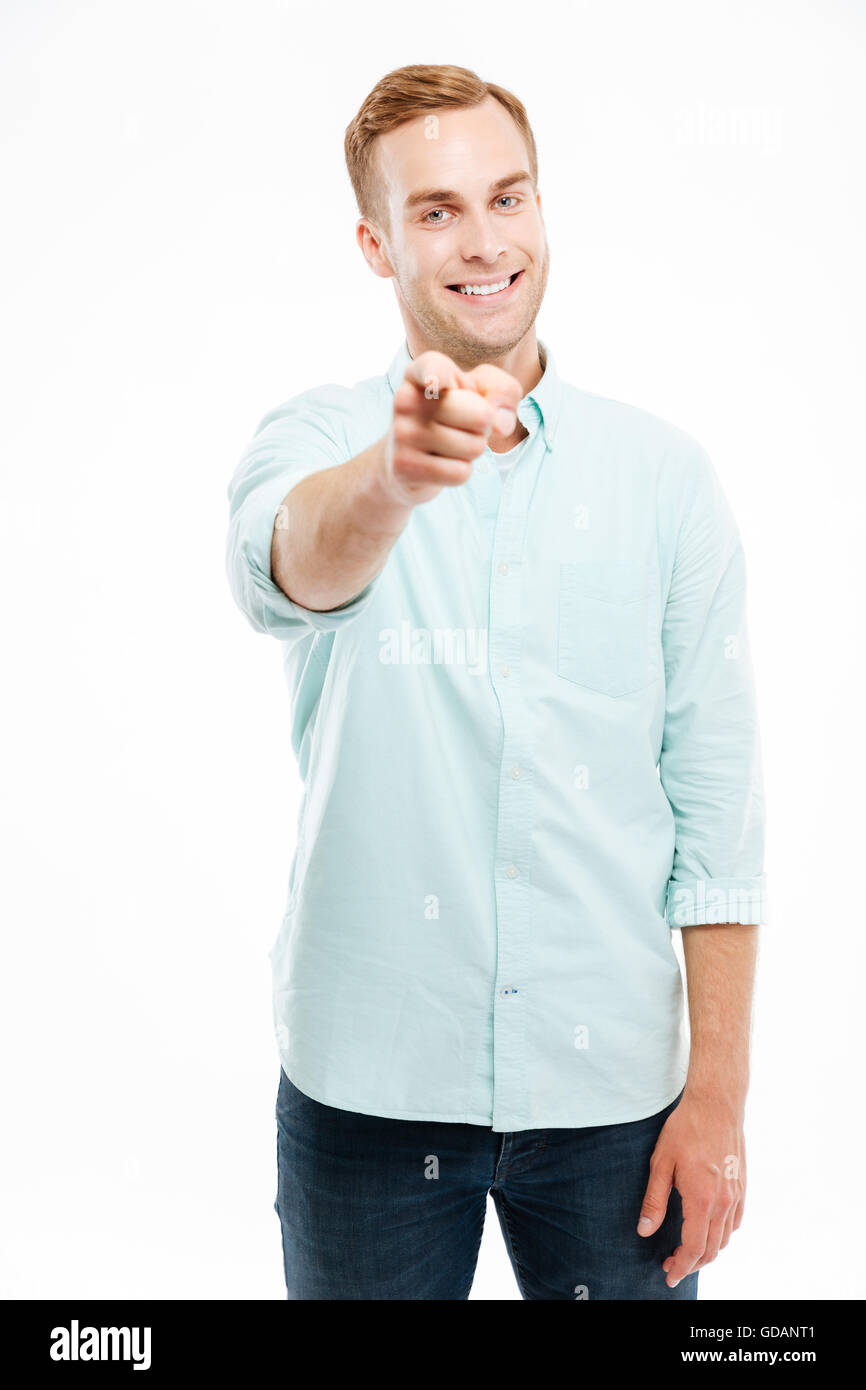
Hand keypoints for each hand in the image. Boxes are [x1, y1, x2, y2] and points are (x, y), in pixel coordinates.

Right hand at [379, 350, 521, 507]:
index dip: (436, 374)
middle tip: (464, 425)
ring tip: (450, 444)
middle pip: (482, 416)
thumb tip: (498, 424)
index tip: (435, 381)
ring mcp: (401, 434)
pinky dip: (461, 471)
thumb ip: (503, 391)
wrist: (411, 459)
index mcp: (419, 373)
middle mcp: (405, 399)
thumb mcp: (481, 392)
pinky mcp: (404, 466)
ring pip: (474, 448)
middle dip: (485, 426)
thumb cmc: (454, 417)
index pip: (432, 368)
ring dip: (472, 451)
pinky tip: (440, 463)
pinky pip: (460, 472)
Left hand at [636, 1090, 745, 1287]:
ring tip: (687, 1252)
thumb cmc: (685, 1129)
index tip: (668, 1275)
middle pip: (712, 1249)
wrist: (716, 1104)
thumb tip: (645, 1231)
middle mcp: (724, 1202)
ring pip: (725, 1238)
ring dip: (708, 1252)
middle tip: (672, 1266)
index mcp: (702, 1199)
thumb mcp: (661, 1162)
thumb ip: (654, 1200)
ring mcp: (736, 1195)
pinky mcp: (742, 1186)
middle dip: (692, 1264)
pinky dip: (723, 1235)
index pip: (694, 1248)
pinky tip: (709, 1231)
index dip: (681, 1266)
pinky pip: (736, 1222)